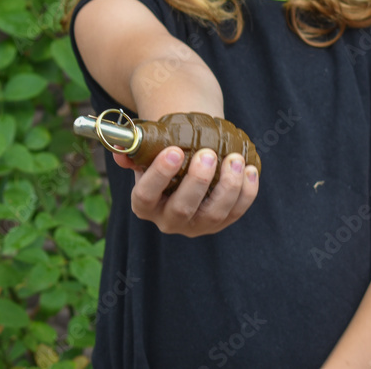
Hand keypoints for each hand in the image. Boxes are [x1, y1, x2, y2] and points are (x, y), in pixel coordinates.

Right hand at [126, 146, 258, 236]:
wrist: (187, 159)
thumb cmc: (165, 152)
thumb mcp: (147, 151)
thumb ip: (133, 148)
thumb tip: (120, 144)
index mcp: (144, 205)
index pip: (145, 196)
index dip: (159, 176)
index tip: (174, 151)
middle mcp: (169, 220)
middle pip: (182, 209)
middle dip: (197, 181)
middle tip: (208, 153)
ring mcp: (197, 225)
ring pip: (214, 214)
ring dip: (228, 186)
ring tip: (234, 158)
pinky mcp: (221, 222)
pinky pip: (237, 211)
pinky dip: (247, 192)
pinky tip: (250, 168)